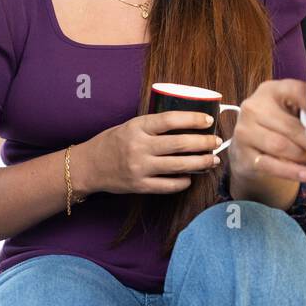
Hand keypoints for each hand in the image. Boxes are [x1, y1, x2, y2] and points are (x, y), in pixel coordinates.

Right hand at [76, 110, 221, 195]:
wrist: (88, 166)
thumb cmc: (113, 142)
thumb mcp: (131, 126)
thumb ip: (155, 126)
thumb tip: (189, 124)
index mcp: (137, 127)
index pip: (170, 120)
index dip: (193, 119)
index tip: (208, 121)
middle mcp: (139, 147)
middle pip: (180, 144)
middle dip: (204, 143)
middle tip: (217, 142)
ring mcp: (140, 168)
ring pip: (179, 166)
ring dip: (201, 163)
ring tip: (213, 160)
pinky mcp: (140, 186)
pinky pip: (169, 185)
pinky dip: (184, 181)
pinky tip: (191, 177)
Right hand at [230, 79, 305, 185]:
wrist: (249, 149)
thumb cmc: (279, 128)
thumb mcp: (292, 115)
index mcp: (272, 90)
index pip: (297, 92)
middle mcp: (254, 106)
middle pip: (291, 126)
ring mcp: (245, 130)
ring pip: (281, 146)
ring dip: (304, 158)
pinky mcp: (242, 153)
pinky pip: (269, 164)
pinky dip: (290, 171)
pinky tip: (305, 174)